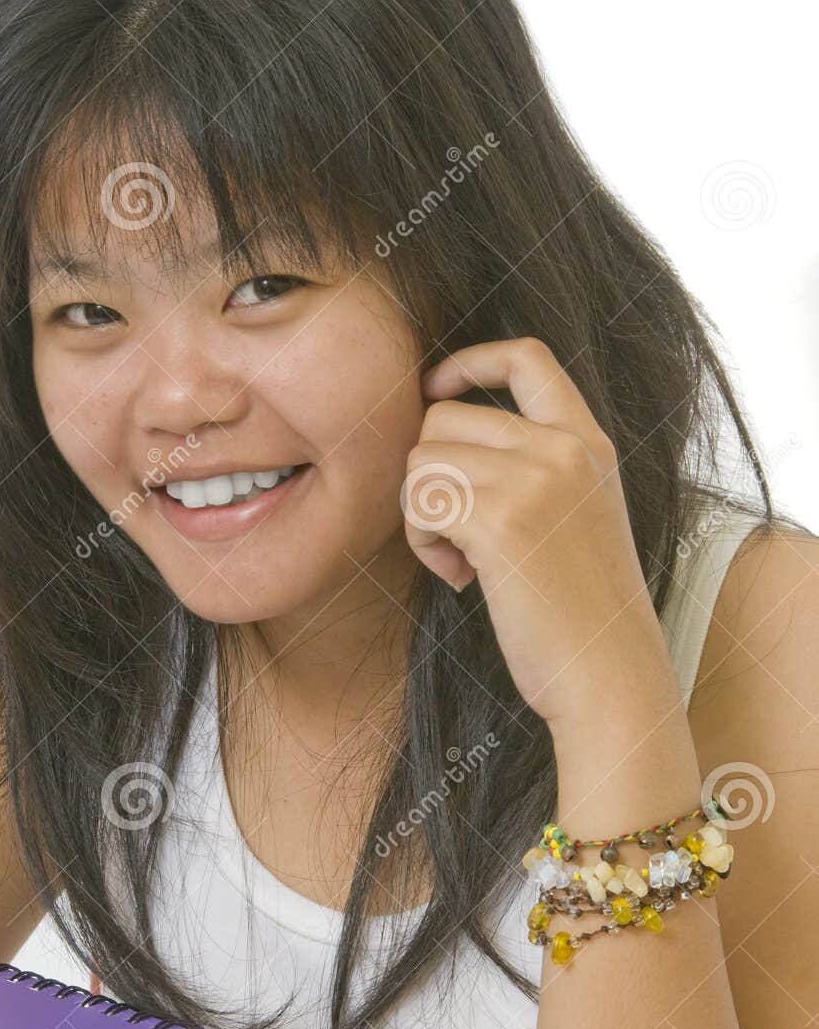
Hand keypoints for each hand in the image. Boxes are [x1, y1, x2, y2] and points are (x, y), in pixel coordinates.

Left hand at [402, 337, 677, 731]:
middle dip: (430, 473)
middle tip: (457, 533)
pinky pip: (420, 503)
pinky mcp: (501, 521)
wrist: (609, 672)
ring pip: (422, 459)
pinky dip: (424, 543)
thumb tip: (441, 436)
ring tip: (462, 560)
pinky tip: (459, 578)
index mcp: (588, 441)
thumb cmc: (581, 610)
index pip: (526, 356)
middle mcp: (564, 448)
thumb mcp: (576, 515)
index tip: (435, 387)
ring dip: (422, 514)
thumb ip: (534, 468)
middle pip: (445, 416)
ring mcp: (535, 480)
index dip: (468, 361)